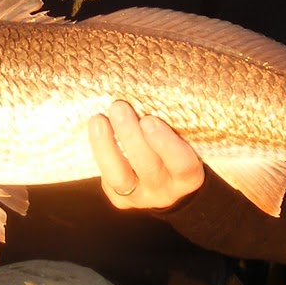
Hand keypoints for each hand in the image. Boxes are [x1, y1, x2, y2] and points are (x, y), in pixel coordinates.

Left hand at [90, 101, 204, 210]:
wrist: (168, 184)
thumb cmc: (177, 150)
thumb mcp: (185, 142)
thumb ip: (175, 124)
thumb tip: (157, 85)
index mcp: (189, 177)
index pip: (182, 163)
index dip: (165, 144)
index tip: (149, 120)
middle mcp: (166, 191)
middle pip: (148, 167)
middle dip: (131, 136)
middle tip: (119, 107)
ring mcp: (141, 198)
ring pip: (121, 177)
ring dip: (107, 146)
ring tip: (99, 119)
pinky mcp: (120, 199)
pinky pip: (107, 178)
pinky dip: (100, 152)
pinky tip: (96, 128)